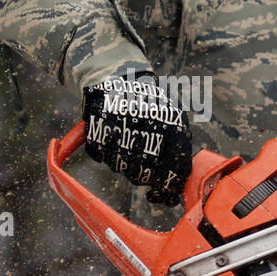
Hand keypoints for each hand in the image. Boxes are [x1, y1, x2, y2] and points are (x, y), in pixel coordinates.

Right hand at [82, 73, 192, 205]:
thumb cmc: (149, 104)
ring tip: (125, 138)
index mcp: (171, 127)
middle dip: (140, 174)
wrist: (118, 78)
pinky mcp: (99, 130)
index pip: (172, 172)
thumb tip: (176, 186)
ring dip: (122, 161)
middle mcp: (148, 129)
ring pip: (121, 168)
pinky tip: (111, 135)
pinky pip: (101, 156)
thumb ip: (178, 150)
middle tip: (138, 158)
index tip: (159, 197)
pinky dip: (104, 151)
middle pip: (142, 175)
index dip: (166, 191)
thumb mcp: (173, 118)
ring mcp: (121, 130)